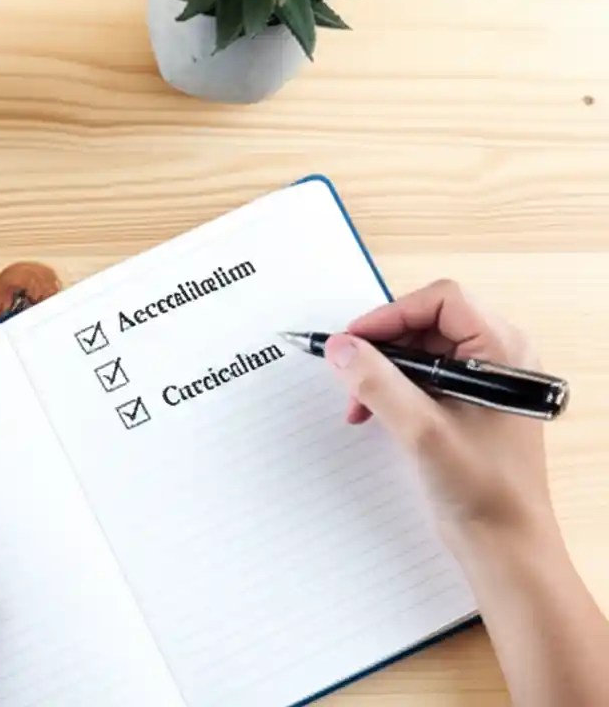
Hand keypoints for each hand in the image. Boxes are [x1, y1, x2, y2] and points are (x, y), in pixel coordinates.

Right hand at [323, 280, 552, 540]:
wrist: (505, 545)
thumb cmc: (485, 492)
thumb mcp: (421, 431)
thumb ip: (377, 383)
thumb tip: (340, 348)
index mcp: (503, 352)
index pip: (442, 301)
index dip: (391, 315)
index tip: (353, 341)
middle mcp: (498, 358)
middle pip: (427, 323)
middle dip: (381, 347)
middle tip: (348, 373)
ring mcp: (483, 382)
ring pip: (420, 351)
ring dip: (381, 371)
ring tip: (358, 404)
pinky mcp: (467, 405)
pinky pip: (422, 377)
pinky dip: (391, 389)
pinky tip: (373, 413)